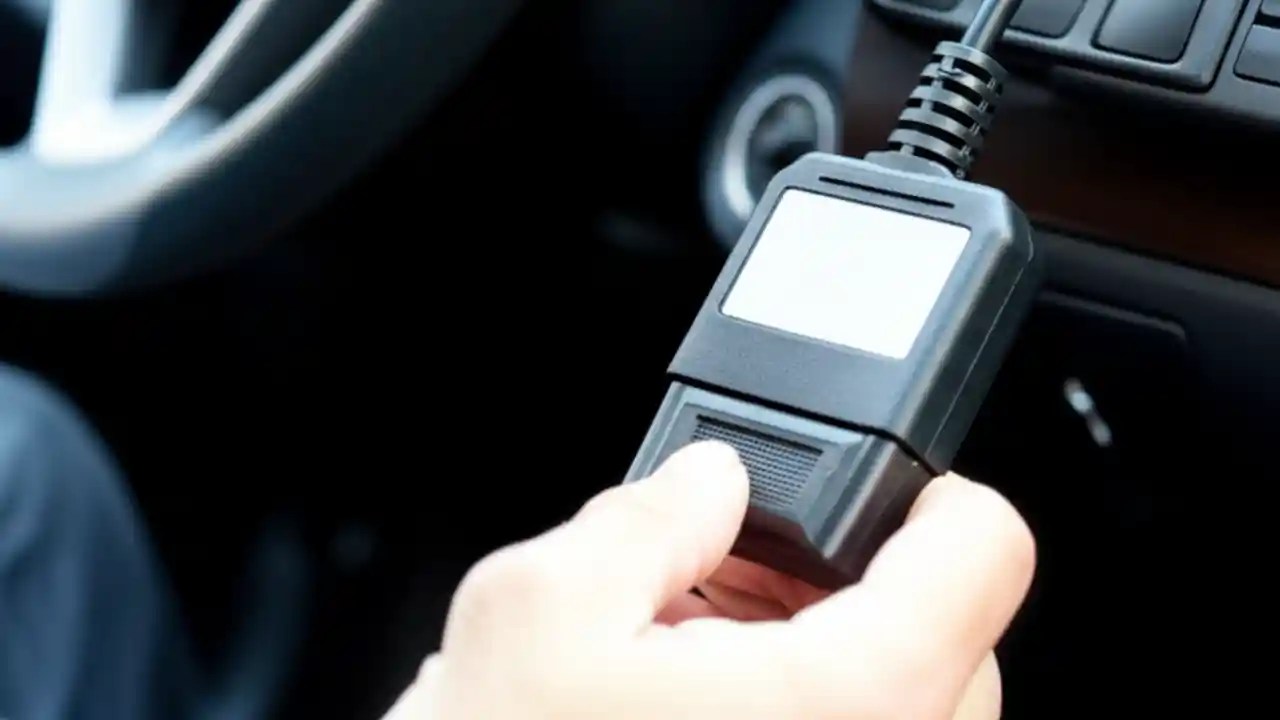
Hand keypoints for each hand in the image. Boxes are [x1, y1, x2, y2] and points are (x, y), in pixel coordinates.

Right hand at [386, 441, 1034, 718]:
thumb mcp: (535, 610)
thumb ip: (647, 516)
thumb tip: (708, 483)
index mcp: (850, 699)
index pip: (985, 549)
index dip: (930, 494)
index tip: (879, 490)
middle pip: (950, 634)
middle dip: (841, 587)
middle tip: (729, 582)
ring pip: (906, 706)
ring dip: (816, 658)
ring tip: (692, 662)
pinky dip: (801, 717)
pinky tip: (697, 715)